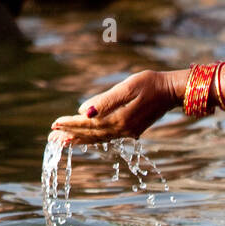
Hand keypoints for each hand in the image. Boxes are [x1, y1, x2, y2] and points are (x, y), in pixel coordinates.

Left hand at [51, 69, 183, 144]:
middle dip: (71, 135)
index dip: (70, 124)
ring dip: (80, 139)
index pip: (88, 124)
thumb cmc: (151, 83)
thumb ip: (106, 101)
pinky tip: (86, 138)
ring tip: (63, 142)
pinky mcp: (132, 129)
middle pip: (91, 134)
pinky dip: (93, 138)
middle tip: (52, 138)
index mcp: (120, 119)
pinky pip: (107, 137)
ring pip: (98, 138)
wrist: (173, 90)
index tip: (54, 125)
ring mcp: (128, 131)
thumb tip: (83, 112)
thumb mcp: (128, 87)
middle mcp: (123, 129)